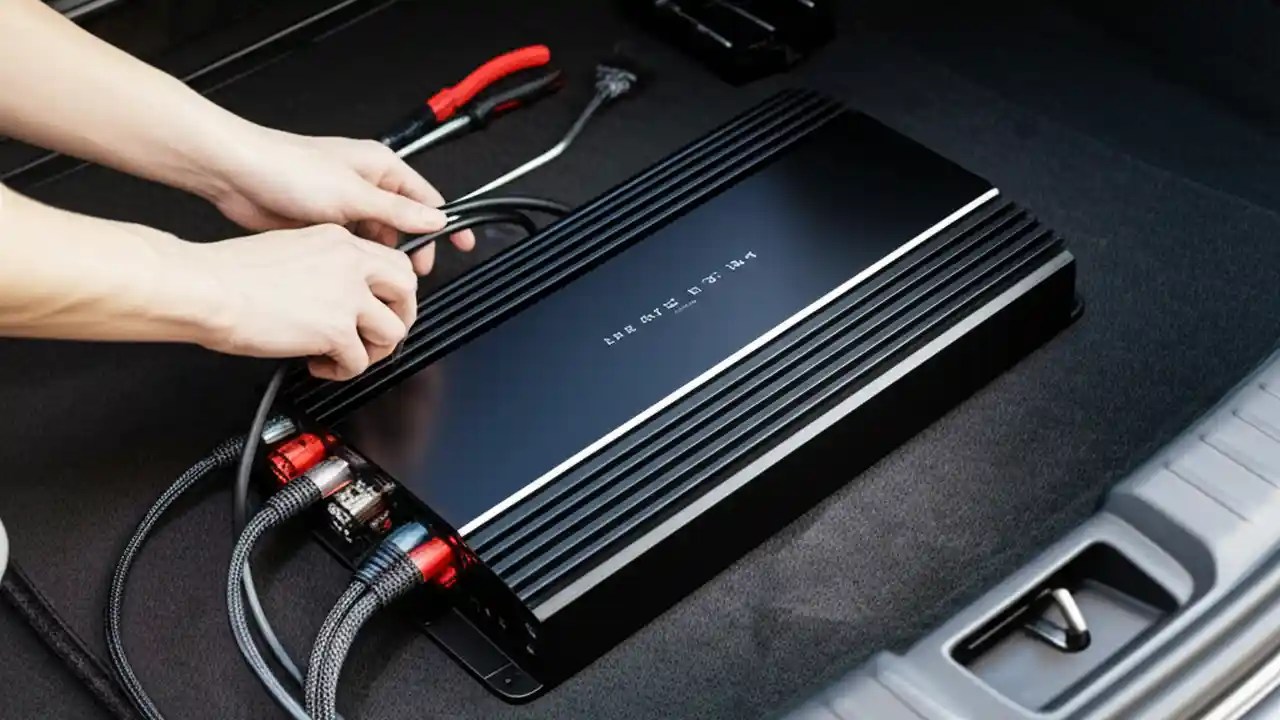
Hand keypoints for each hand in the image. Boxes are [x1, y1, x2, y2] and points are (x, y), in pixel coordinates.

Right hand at [181, 223, 417, 380]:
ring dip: (374, 351)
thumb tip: (336, 291)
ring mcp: (347, 297)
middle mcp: (350, 264)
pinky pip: (359, 362)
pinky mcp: (335, 330)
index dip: (393, 290)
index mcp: (339, 241)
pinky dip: (342, 372)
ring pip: (393, 331)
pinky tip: (319, 366)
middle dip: (399, 317)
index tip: (382, 305)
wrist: (207, 288)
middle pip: (407, 291)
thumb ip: (324, 265)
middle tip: (378, 334)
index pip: (393, 262)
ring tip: (347, 356)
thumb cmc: (230, 272)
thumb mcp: (291, 248)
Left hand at [203, 127, 474, 274]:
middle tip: (414, 276)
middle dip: (411, 249)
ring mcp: (344, 204)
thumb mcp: (353, 194)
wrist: (238, 176)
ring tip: (381, 278)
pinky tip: (356, 274)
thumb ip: (398, 211)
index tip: (464, 244)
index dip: (446, 223)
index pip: (427, 198)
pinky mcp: (323, 223)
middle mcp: (366, 185)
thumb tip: (436, 219)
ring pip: (377, 238)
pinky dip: (357, 261)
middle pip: (404, 223)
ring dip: (381, 258)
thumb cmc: (289, 170)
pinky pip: (352, 246)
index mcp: (381, 168)